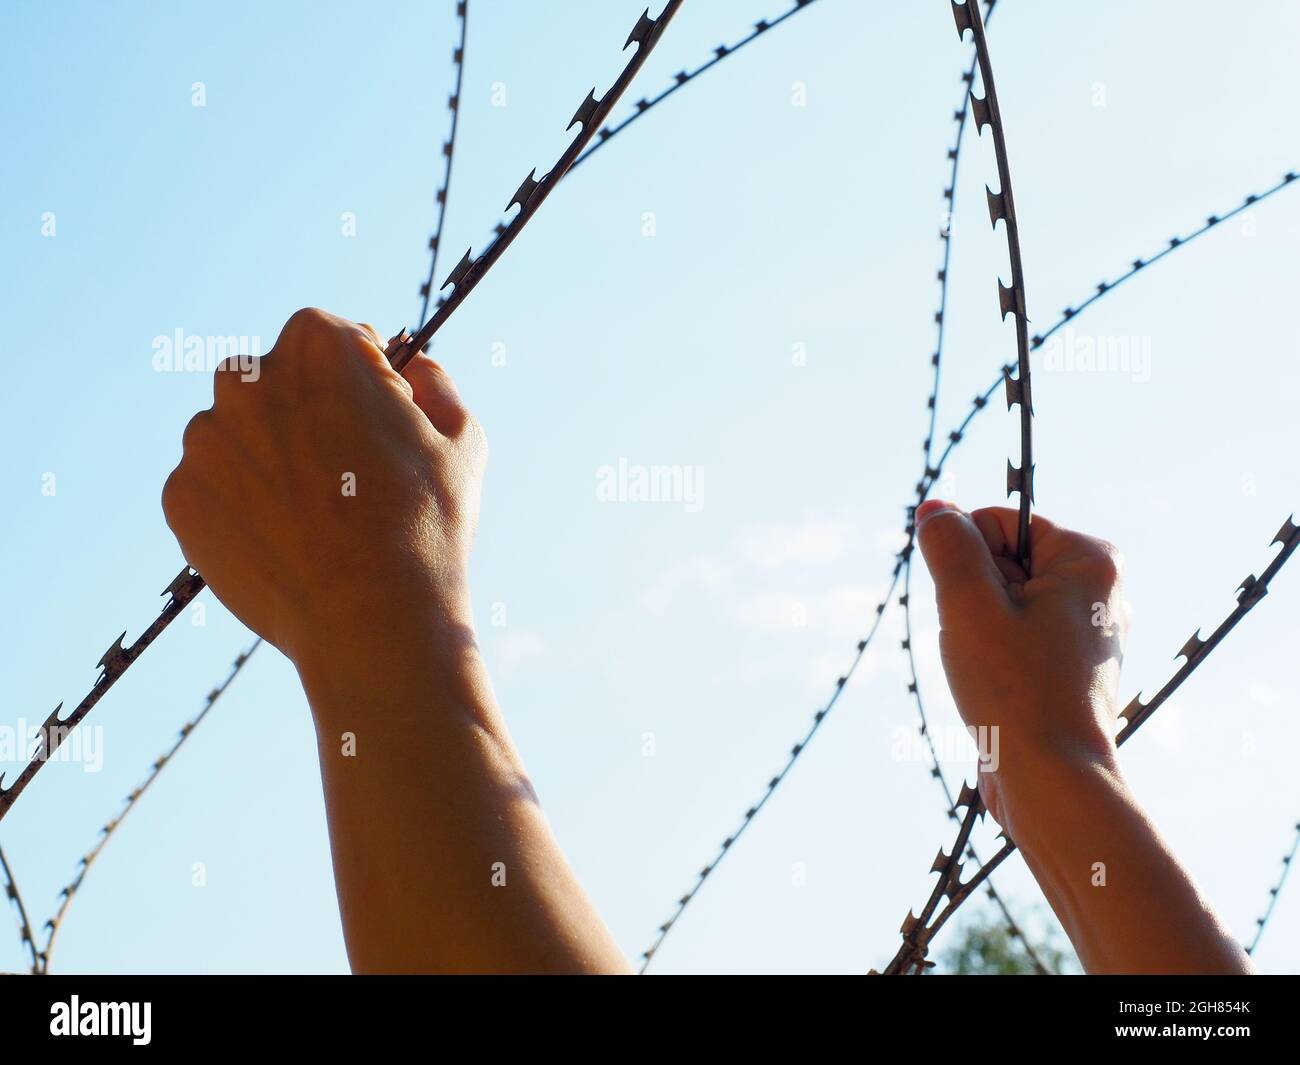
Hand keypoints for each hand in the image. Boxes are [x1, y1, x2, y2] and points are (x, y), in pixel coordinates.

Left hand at [162, 308, 486, 670]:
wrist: (371, 621)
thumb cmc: (427, 525)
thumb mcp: (462, 438)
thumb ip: (434, 381)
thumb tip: (411, 366)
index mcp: (318, 346)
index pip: (331, 336)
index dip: (360, 377)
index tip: (376, 420)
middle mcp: (248, 378)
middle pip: (275, 380)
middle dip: (304, 411)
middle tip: (346, 472)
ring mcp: (206, 439)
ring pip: (237, 433)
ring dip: (267, 458)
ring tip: (316, 516)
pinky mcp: (181, 496)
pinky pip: (212, 488)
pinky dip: (241, 506)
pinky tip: (285, 541)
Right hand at [914, 500, 1127, 830]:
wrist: (1052, 781)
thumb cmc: (1015, 690)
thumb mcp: (967, 603)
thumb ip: (948, 545)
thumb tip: (934, 509)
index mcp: (1090, 558)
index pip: (997, 522)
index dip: (966, 563)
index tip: (977, 612)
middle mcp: (1101, 588)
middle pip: (1001, 563)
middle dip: (974, 598)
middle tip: (984, 645)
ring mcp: (1090, 630)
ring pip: (1003, 604)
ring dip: (979, 632)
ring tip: (993, 672)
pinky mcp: (1074, 667)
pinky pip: (1016, 639)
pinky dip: (995, 659)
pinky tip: (1001, 691)